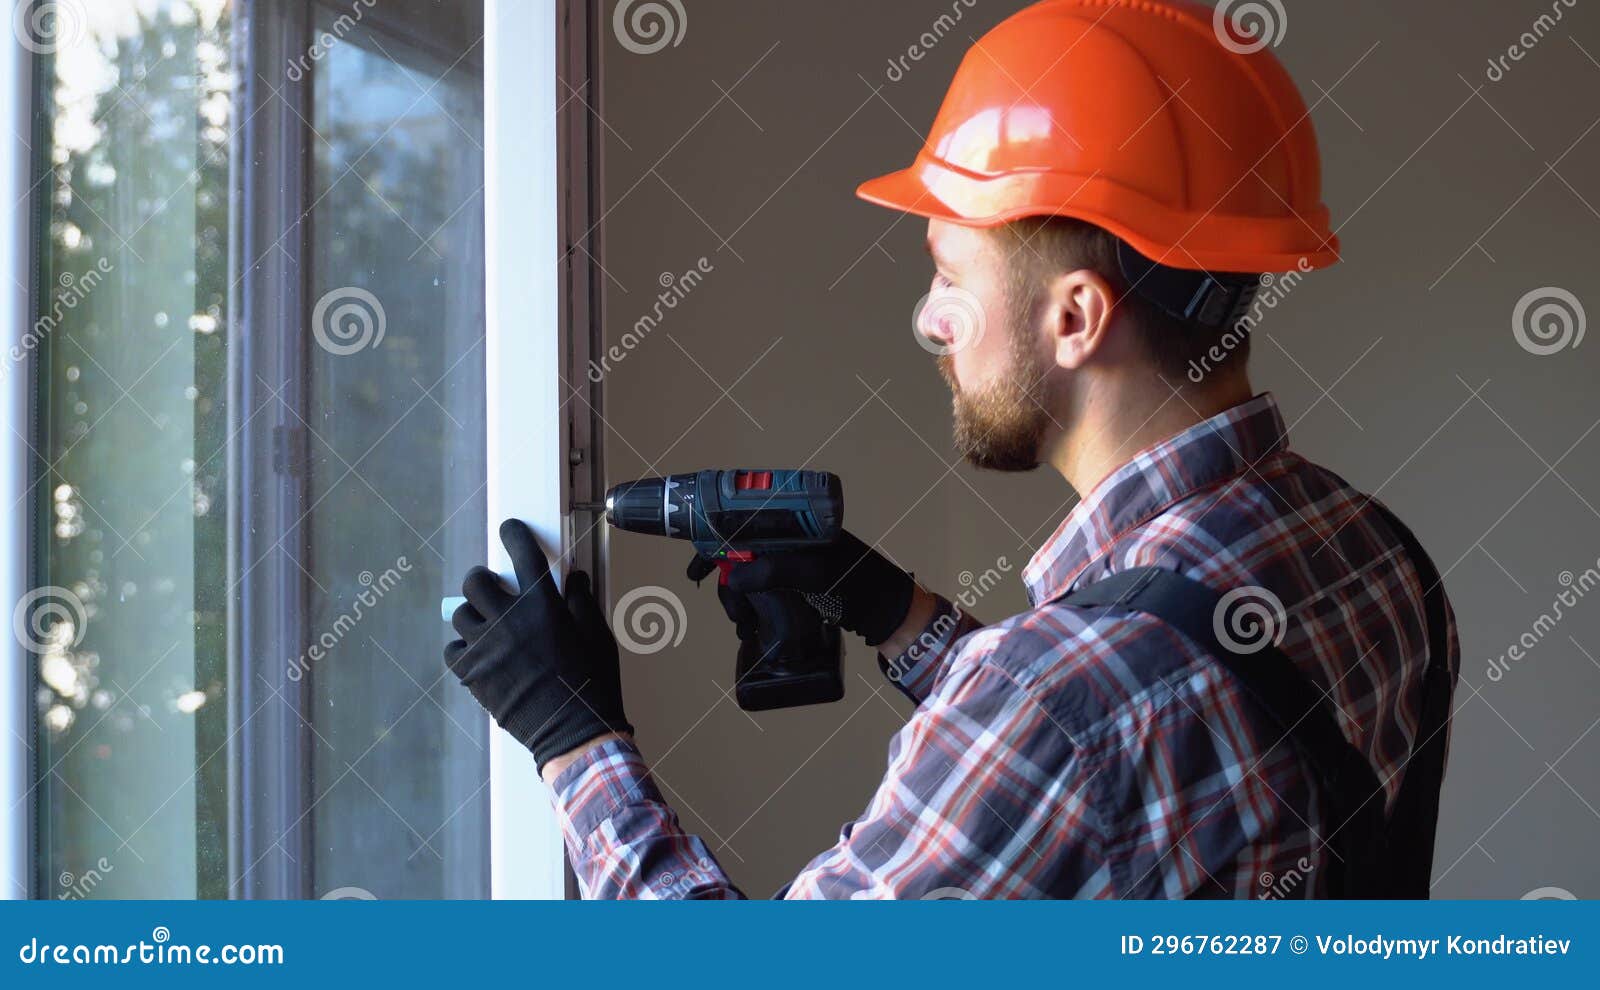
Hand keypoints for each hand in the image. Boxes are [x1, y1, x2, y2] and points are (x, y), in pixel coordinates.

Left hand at [445, 519, 632, 772]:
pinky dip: (463, 648)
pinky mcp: (473, 675)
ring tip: (488, 624)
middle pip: (476, 582)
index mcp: (544, 606)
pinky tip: (479, 653)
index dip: (514, 535)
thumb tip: (574, 579)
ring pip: (461, 615)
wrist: (574, 733)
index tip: (510, 529)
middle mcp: (510, 621)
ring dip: (473, 614)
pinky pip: (453, 650)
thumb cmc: (592, 685)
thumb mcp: (598, 637)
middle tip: (493, 587)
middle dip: (482, 579)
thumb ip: (582, 603)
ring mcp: (487, 648)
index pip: (524, 555)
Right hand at [686, 530, 914, 646]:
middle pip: (740, 552)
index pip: (743, 521)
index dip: (714, 540)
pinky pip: (762, 588)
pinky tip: (748, 623)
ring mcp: (791, 560)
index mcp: (794, 521)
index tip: (697, 568)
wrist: (887, 611)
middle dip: (728, 582)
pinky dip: (751, 604)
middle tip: (730, 612)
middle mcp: (788, 536)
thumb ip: (774, 571)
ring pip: (749, 574)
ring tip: (742, 625)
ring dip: (738, 599)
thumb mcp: (814, 572)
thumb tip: (734, 578)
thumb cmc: (858, 582)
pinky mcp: (795, 582)